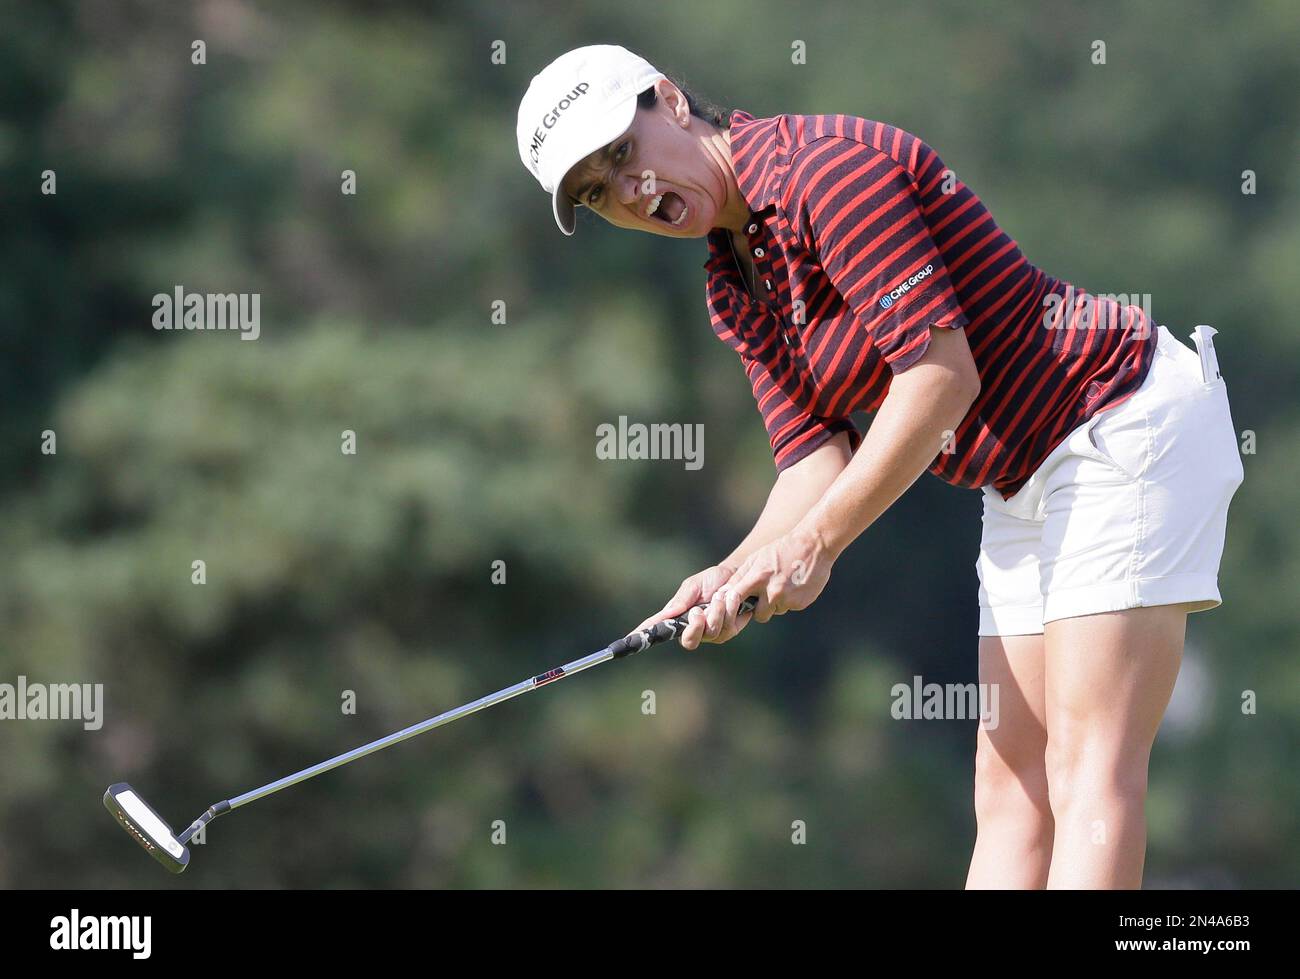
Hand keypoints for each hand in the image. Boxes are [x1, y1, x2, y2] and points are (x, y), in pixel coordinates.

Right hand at [634, 563, 736, 645]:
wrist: (736, 576)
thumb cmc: (710, 580)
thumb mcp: (693, 585)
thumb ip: (681, 600)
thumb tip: (667, 613)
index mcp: (678, 617)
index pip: (657, 628)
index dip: (642, 636)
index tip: (627, 640)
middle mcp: (693, 628)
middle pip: (689, 641)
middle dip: (696, 627)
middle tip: (699, 610)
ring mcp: (711, 632)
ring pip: (712, 633)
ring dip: (717, 612)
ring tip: (721, 594)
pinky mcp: (729, 631)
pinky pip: (728, 629)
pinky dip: (729, 611)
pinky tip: (732, 597)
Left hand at [697, 528, 834, 646]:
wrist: (813, 545)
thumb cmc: (781, 549)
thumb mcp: (757, 558)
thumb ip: (741, 576)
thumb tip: (724, 593)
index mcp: (758, 579)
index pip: (737, 599)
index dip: (735, 604)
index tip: (737, 603)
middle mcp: (773, 592)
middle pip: (759, 615)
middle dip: (761, 608)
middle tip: (765, 595)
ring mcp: (788, 599)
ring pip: (776, 611)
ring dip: (777, 603)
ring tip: (783, 584)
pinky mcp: (801, 603)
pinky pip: (790, 607)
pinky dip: (791, 600)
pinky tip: (794, 584)